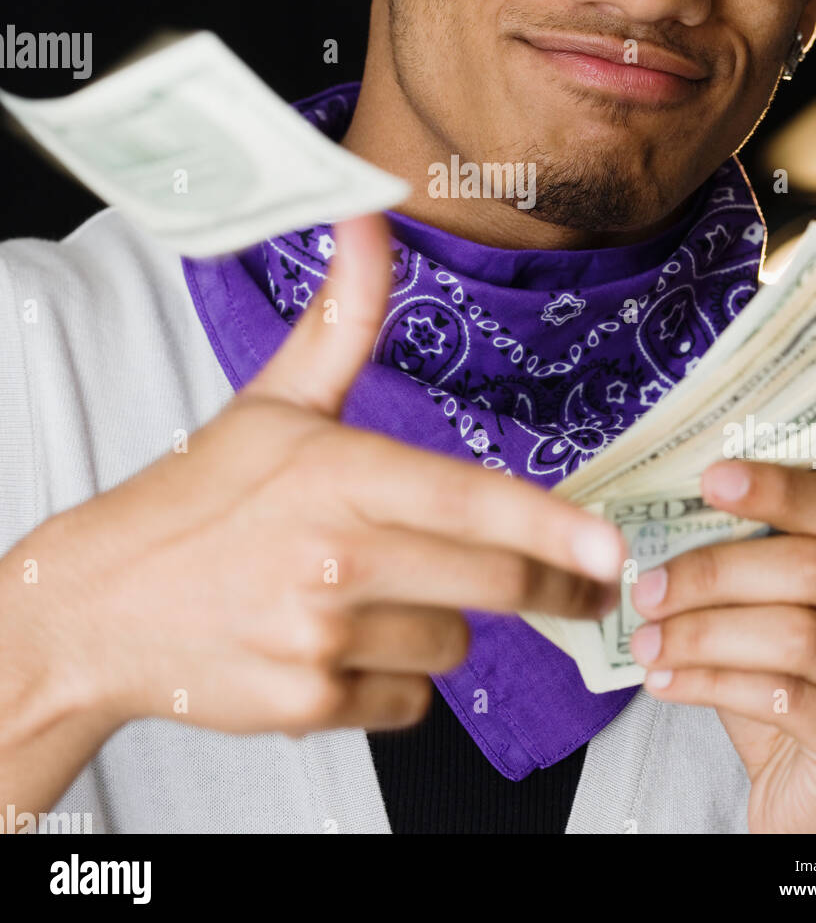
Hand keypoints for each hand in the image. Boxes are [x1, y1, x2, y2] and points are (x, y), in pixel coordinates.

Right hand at [14, 214, 623, 743]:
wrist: (100, 603)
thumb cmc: (197, 497)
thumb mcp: (274, 400)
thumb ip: (344, 317)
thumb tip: (369, 219)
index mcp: (339, 474)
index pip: (470, 503)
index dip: (551, 532)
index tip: (609, 554)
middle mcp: (335, 557)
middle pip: (492, 585)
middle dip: (551, 591)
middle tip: (578, 593)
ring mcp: (321, 637)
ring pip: (450, 645)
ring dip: (438, 625)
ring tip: (373, 596)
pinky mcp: (309, 703)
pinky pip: (406, 701)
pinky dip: (392, 679)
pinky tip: (341, 644)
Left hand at [629, 460, 815, 833]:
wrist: (814, 792)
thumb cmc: (791, 685)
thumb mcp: (777, 610)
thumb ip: (752, 560)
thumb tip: (673, 514)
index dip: (780, 489)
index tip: (710, 480)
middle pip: (815, 569)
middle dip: (717, 572)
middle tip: (649, 587)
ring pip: (796, 635)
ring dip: (703, 633)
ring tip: (647, 641)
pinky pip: (782, 698)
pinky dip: (709, 683)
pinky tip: (665, 682)